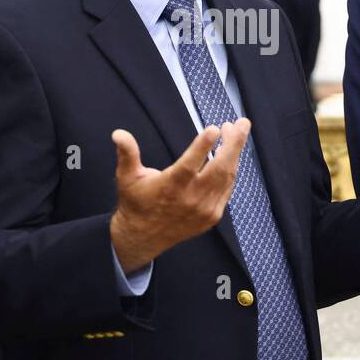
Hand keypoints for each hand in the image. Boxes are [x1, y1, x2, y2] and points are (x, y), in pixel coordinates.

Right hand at [109, 120, 249, 272]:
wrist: (143, 237)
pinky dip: (232, 170)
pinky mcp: (212, 216)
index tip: (214, 128)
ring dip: (235, 153)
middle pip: (218, 169)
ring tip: (236, 132)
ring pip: (227, 177)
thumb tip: (118, 134)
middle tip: (241, 123)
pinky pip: (227, 189)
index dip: (202, 146)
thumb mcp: (126, 177)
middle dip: (233, 143)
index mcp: (170, 187)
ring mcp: (204, 209)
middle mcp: (190, 199)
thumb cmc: (136, 202)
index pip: (190, 165)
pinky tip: (231, 154)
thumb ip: (127, 154)